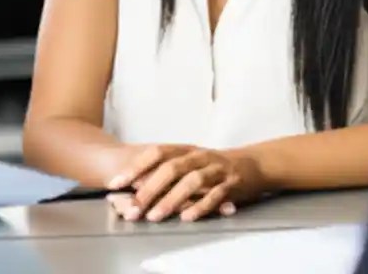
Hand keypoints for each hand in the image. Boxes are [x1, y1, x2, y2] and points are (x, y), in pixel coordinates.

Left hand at [105, 144, 265, 221]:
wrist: (252, 164)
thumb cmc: (211, 166)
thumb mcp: (188, 163)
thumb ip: (165, 173)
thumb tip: (134, 187)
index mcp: (184, 150)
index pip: (156, 153)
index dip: (135, 167)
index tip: (115, 183)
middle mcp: (198, 156)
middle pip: (171, 169)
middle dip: (149, 189)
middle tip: (133, 208)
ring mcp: (216, 169)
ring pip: (192, 181)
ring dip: (171, 199)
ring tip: (155, 216)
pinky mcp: (231, 184)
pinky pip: (215, 195)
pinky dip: (201, 206)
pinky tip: (187, 217)